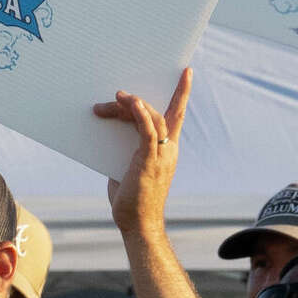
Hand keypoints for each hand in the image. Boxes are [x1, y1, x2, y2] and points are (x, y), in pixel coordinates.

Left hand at [93, 69, 188, 239]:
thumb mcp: (128, 167)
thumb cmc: (132, 200)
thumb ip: (127, 148)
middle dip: (143, 97)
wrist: (138, 225)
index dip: (182, 93)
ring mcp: (161, 155)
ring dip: (133, 104)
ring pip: (153, 118)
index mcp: (168, 150)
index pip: (177, 115)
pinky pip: (147, 132)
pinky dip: (141, 115)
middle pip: (162, 112)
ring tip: (115, 97)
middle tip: (119, 92)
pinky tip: (132, 103)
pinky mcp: (149, 161)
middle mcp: (169, 150)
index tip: (186, 72)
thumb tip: (111, 130)